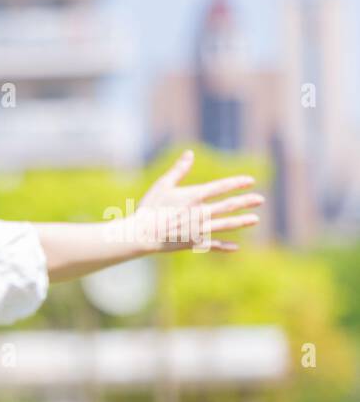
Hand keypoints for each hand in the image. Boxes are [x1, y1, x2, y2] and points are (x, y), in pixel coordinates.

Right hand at [128, 150, 262, 253]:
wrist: (141, 234)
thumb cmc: (149, 208)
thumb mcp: (163, 185)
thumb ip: (179, 169)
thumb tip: (190, 153)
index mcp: (193, 196)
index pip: (221, 187)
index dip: (236, 183)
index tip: (250, 181)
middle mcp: (200, 213)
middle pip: (228, 206)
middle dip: (245, 202)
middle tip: (260, 199)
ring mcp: (198, 229)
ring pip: (225, 224)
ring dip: (241, 222)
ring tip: (255, 220)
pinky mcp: (193, 243)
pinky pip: (212, 245)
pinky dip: (223, 246)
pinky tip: (235, 247)